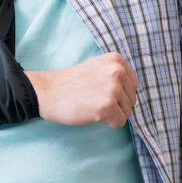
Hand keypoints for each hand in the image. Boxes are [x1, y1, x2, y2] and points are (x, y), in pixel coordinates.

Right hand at [24, 53, 138, 127]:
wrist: (47, 92)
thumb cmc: (71, 84)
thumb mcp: (97, 67)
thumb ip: (117, 74)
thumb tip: (134, 93)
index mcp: (116, 60)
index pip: (133, 85)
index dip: (117, 93)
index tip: (97, 90)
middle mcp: (117, 71)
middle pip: (132, 99)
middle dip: (115, 104)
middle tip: (92, 98)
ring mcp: (113, 88)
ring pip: (127, 112)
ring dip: (111, 113)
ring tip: (91, 104)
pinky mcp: (107, 106)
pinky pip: (119, 122)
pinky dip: (106, 122)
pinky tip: (91, 113)